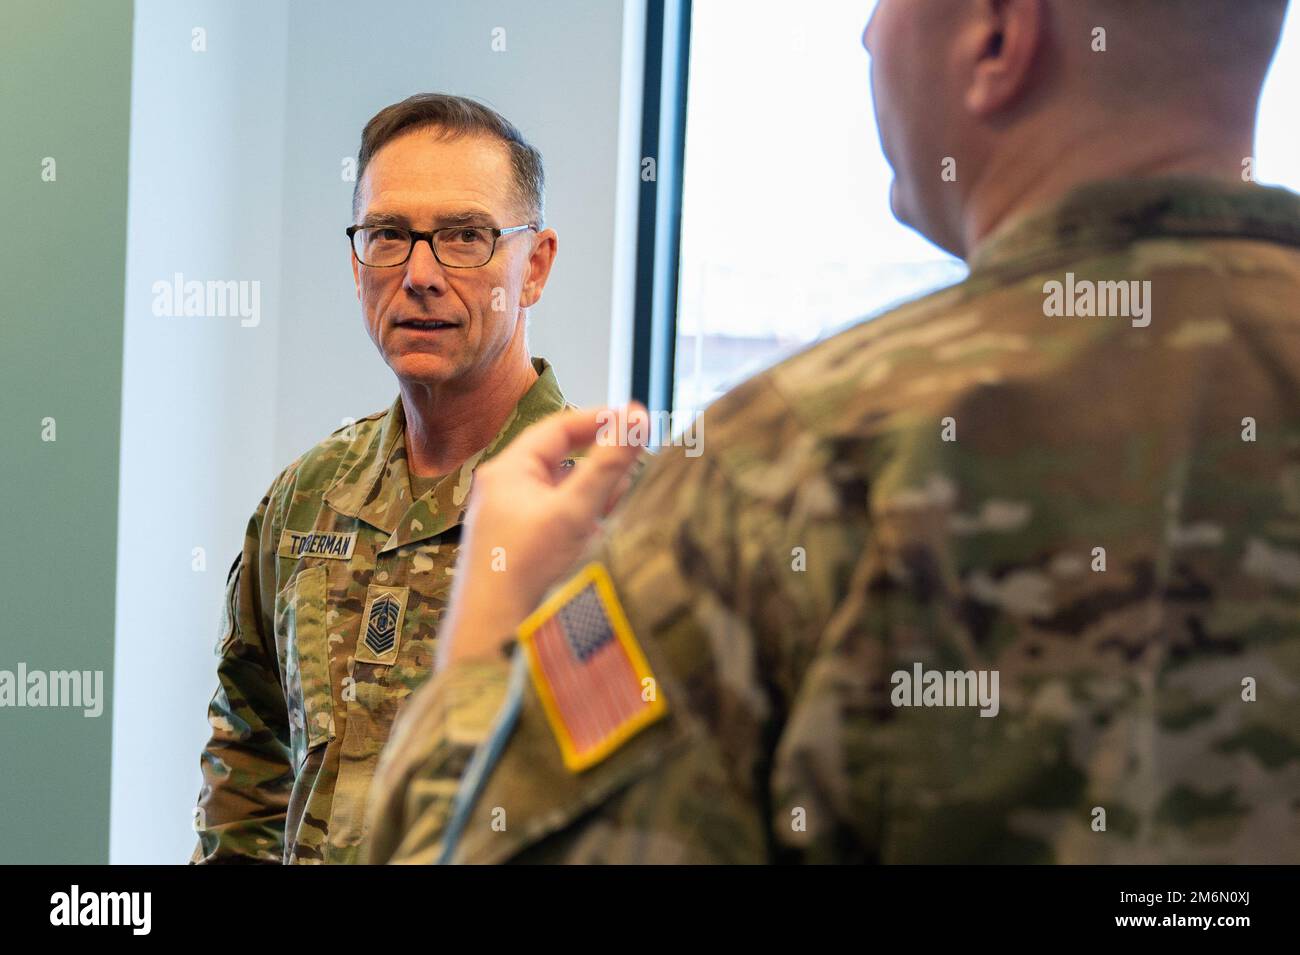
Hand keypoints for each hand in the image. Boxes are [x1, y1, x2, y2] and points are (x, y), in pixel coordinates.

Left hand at [436, 404, 648, 669]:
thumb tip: (636, 415)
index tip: (637, 420)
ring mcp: (510, 521)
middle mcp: (504, 490)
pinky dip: (583, 520)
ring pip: (563, 491)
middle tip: (637, 465)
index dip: (600, 419)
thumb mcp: (574, 511)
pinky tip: (600, 537)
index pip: (559, 426)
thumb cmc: (524, 572)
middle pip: (563, 458)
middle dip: (601, 461)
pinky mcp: (519, 549)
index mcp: (508, 470)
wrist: (490, 638)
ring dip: (595, 493)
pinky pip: (558, 520)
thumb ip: (608, 464)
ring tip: (621, 505)